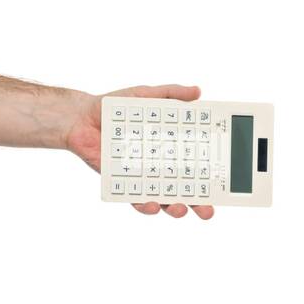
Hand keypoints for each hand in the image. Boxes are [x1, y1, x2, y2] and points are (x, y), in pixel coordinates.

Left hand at [67, 83, 211, 218]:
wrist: (79, 117)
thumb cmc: (113, 107)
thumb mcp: (146, 96)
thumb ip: (172, 94)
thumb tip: (198, 92)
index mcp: (171, 149)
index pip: (197, 165)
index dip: (211, 177)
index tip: (224, 184)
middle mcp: (160, 167)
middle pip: (186, 190)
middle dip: (200, 204)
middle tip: (208, 211)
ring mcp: (142, 177)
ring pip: (164, 200)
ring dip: (175, 209)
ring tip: (180, 209)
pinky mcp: (121, 183)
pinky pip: (135, 199)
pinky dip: (145, 205)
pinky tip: (151, 203)